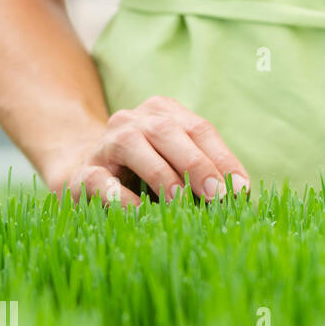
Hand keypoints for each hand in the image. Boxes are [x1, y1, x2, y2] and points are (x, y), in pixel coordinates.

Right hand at [48, 96, 249, 204]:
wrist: (86, 175)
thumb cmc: (147, 172)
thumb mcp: (179, 165)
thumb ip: (207, 171)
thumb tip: (240, 192)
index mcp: (163, 113)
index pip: (199, 130)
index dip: (222, 159)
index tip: (241, 189)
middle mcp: (133, 120)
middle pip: (168, 132)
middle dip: (197, 164)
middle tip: (218, 195)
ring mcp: (104, 143)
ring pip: (132, 147)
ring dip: (162, 176)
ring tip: (183, 202)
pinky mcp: (83, 172)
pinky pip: (101, 181)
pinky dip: (122, 197)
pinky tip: (142, 212)